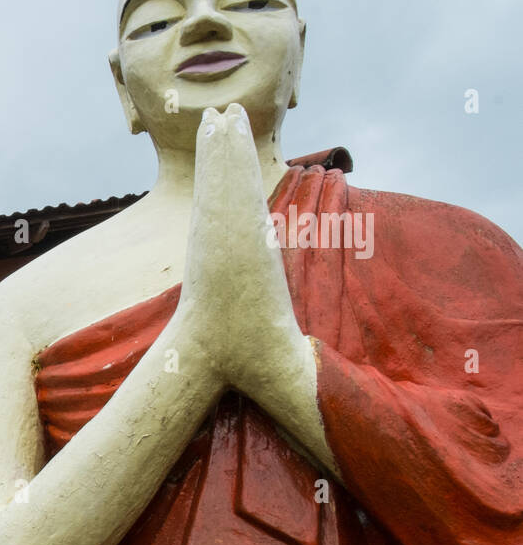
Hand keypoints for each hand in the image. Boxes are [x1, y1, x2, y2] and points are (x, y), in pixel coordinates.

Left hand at [175, 102, 302, 391]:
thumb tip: (340, 433)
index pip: (236, 200)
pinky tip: (213, 132)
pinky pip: (212, 190)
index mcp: (240, 257)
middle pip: (221, 181)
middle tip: (220, 112)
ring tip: (216, 115)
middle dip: (224, 146)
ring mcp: (211, 236)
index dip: (232, 165)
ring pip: (214, 181)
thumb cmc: (249, 359)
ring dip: (218, 148)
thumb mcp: (287, 373)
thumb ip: (311, 388)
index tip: (227, 131)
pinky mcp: (208, 235)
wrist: (203, 357)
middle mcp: (220, 239)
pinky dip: (216, 160)